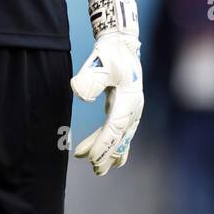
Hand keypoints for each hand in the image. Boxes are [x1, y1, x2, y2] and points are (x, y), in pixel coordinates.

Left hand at [71, 0, 142, 175]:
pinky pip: (120, 129)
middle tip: (95, 170)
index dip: (103, 145)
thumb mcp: (100, 63)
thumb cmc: (109, 53)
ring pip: (121, 135)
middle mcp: (133, 106)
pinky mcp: (125, 106)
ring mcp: (131, 107)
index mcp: (128, 99)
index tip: (90, 159)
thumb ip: (90, 79)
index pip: (114, 128)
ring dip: (110, 150)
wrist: (121, 42)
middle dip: (108, 153)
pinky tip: (110, 155)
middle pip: (120, 136)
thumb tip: (79, 93)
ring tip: (99, 168)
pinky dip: (114, 142)